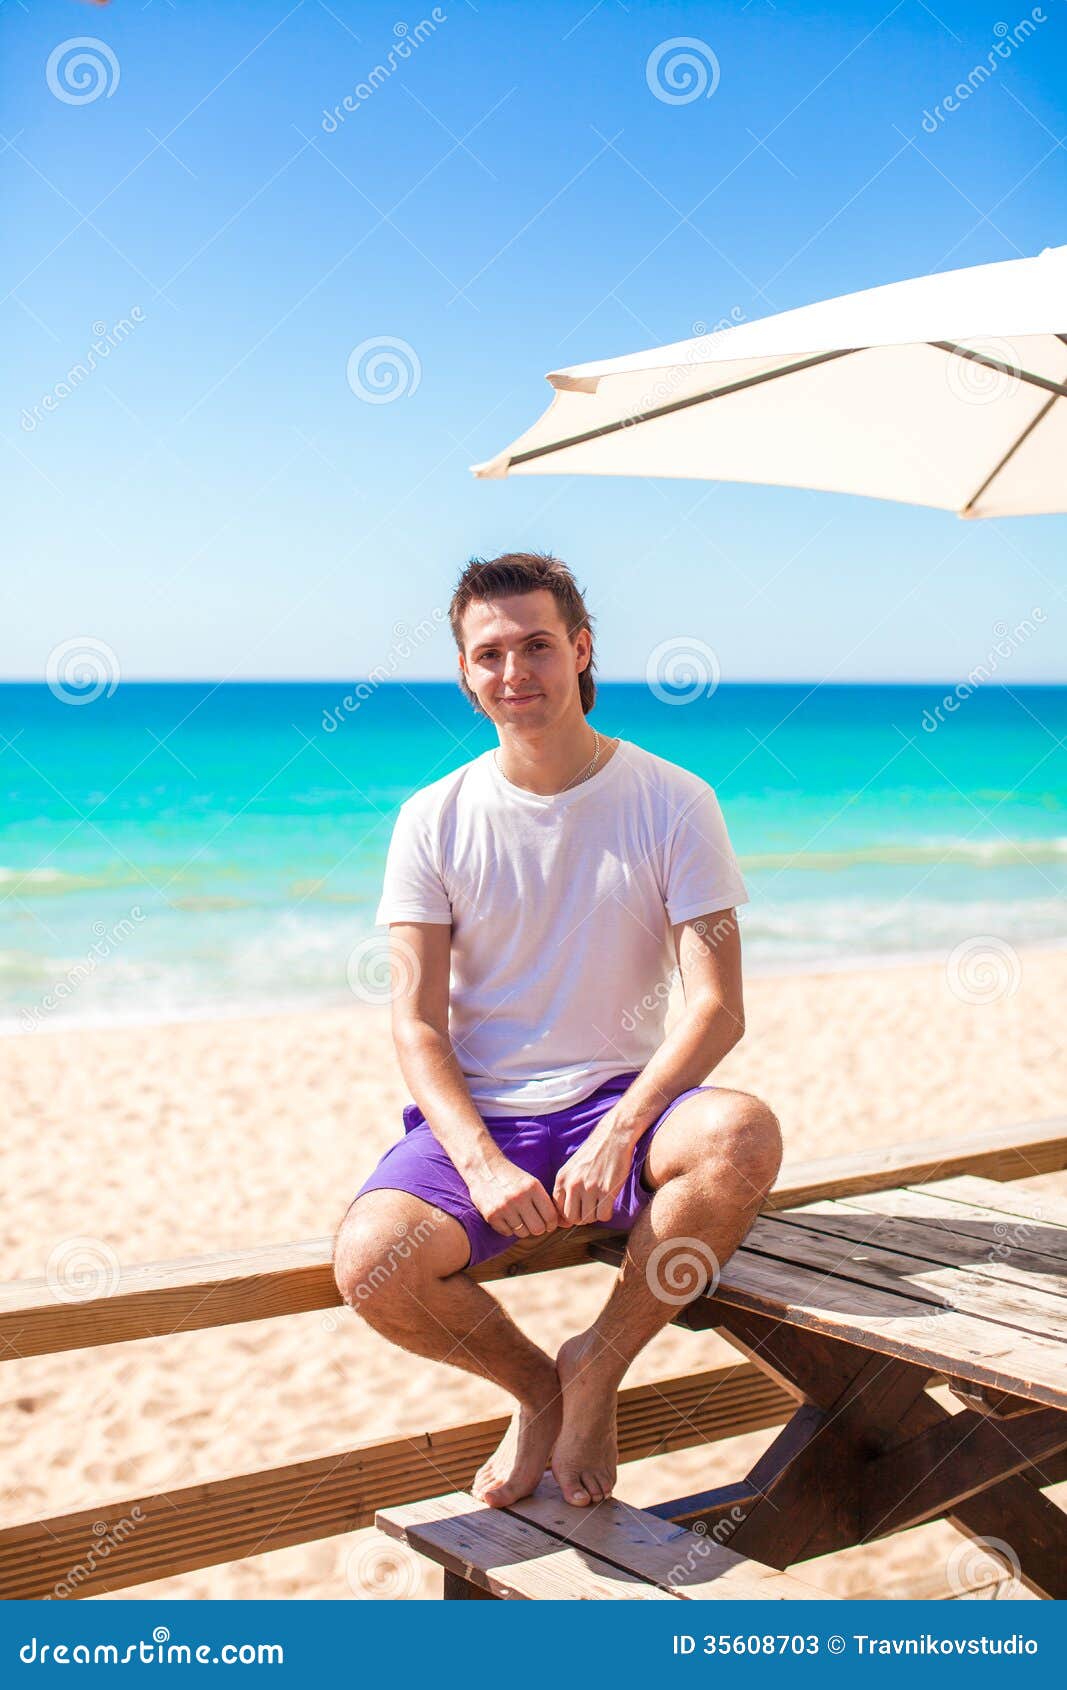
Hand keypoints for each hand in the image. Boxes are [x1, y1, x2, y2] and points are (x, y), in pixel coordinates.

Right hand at [466, 1158, 558, 1238]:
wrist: (483, 1167)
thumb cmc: (511, 1176)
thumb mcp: (531, 1182)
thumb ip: (543, 1201)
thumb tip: (558, 1223)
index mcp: (533, 1188)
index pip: (550, 1216)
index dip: (552, 1224)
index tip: (549, 1224)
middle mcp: (519, 1198)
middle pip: (538, 1229)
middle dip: (538, 1228)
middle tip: (534, 1223)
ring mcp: (504, 1207)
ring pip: (523, 1233)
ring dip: (522, 1228)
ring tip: (518, 1216)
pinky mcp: (491, 1215)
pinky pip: (507, 1233)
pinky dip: (508, 1228)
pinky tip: (506, 1216)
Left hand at [553, 1108, 637, 1226]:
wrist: (613, 1137)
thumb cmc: (593, 1154)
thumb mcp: (572, 1168)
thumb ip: (566, 1189)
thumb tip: (563, 1221)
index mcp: (562, 1178)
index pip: (557, 1210)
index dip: (568, 1214)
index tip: (578, 1210)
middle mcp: (573, 1184)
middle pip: (572, 1218)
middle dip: (581, 1217)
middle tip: (590, 1208)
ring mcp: (589, 1188)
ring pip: (588, 1219)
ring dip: (595, 1215)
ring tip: (600, 1202)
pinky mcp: (606, 1190)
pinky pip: (603, 1216)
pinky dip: (607, 1213)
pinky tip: (609, 1203)